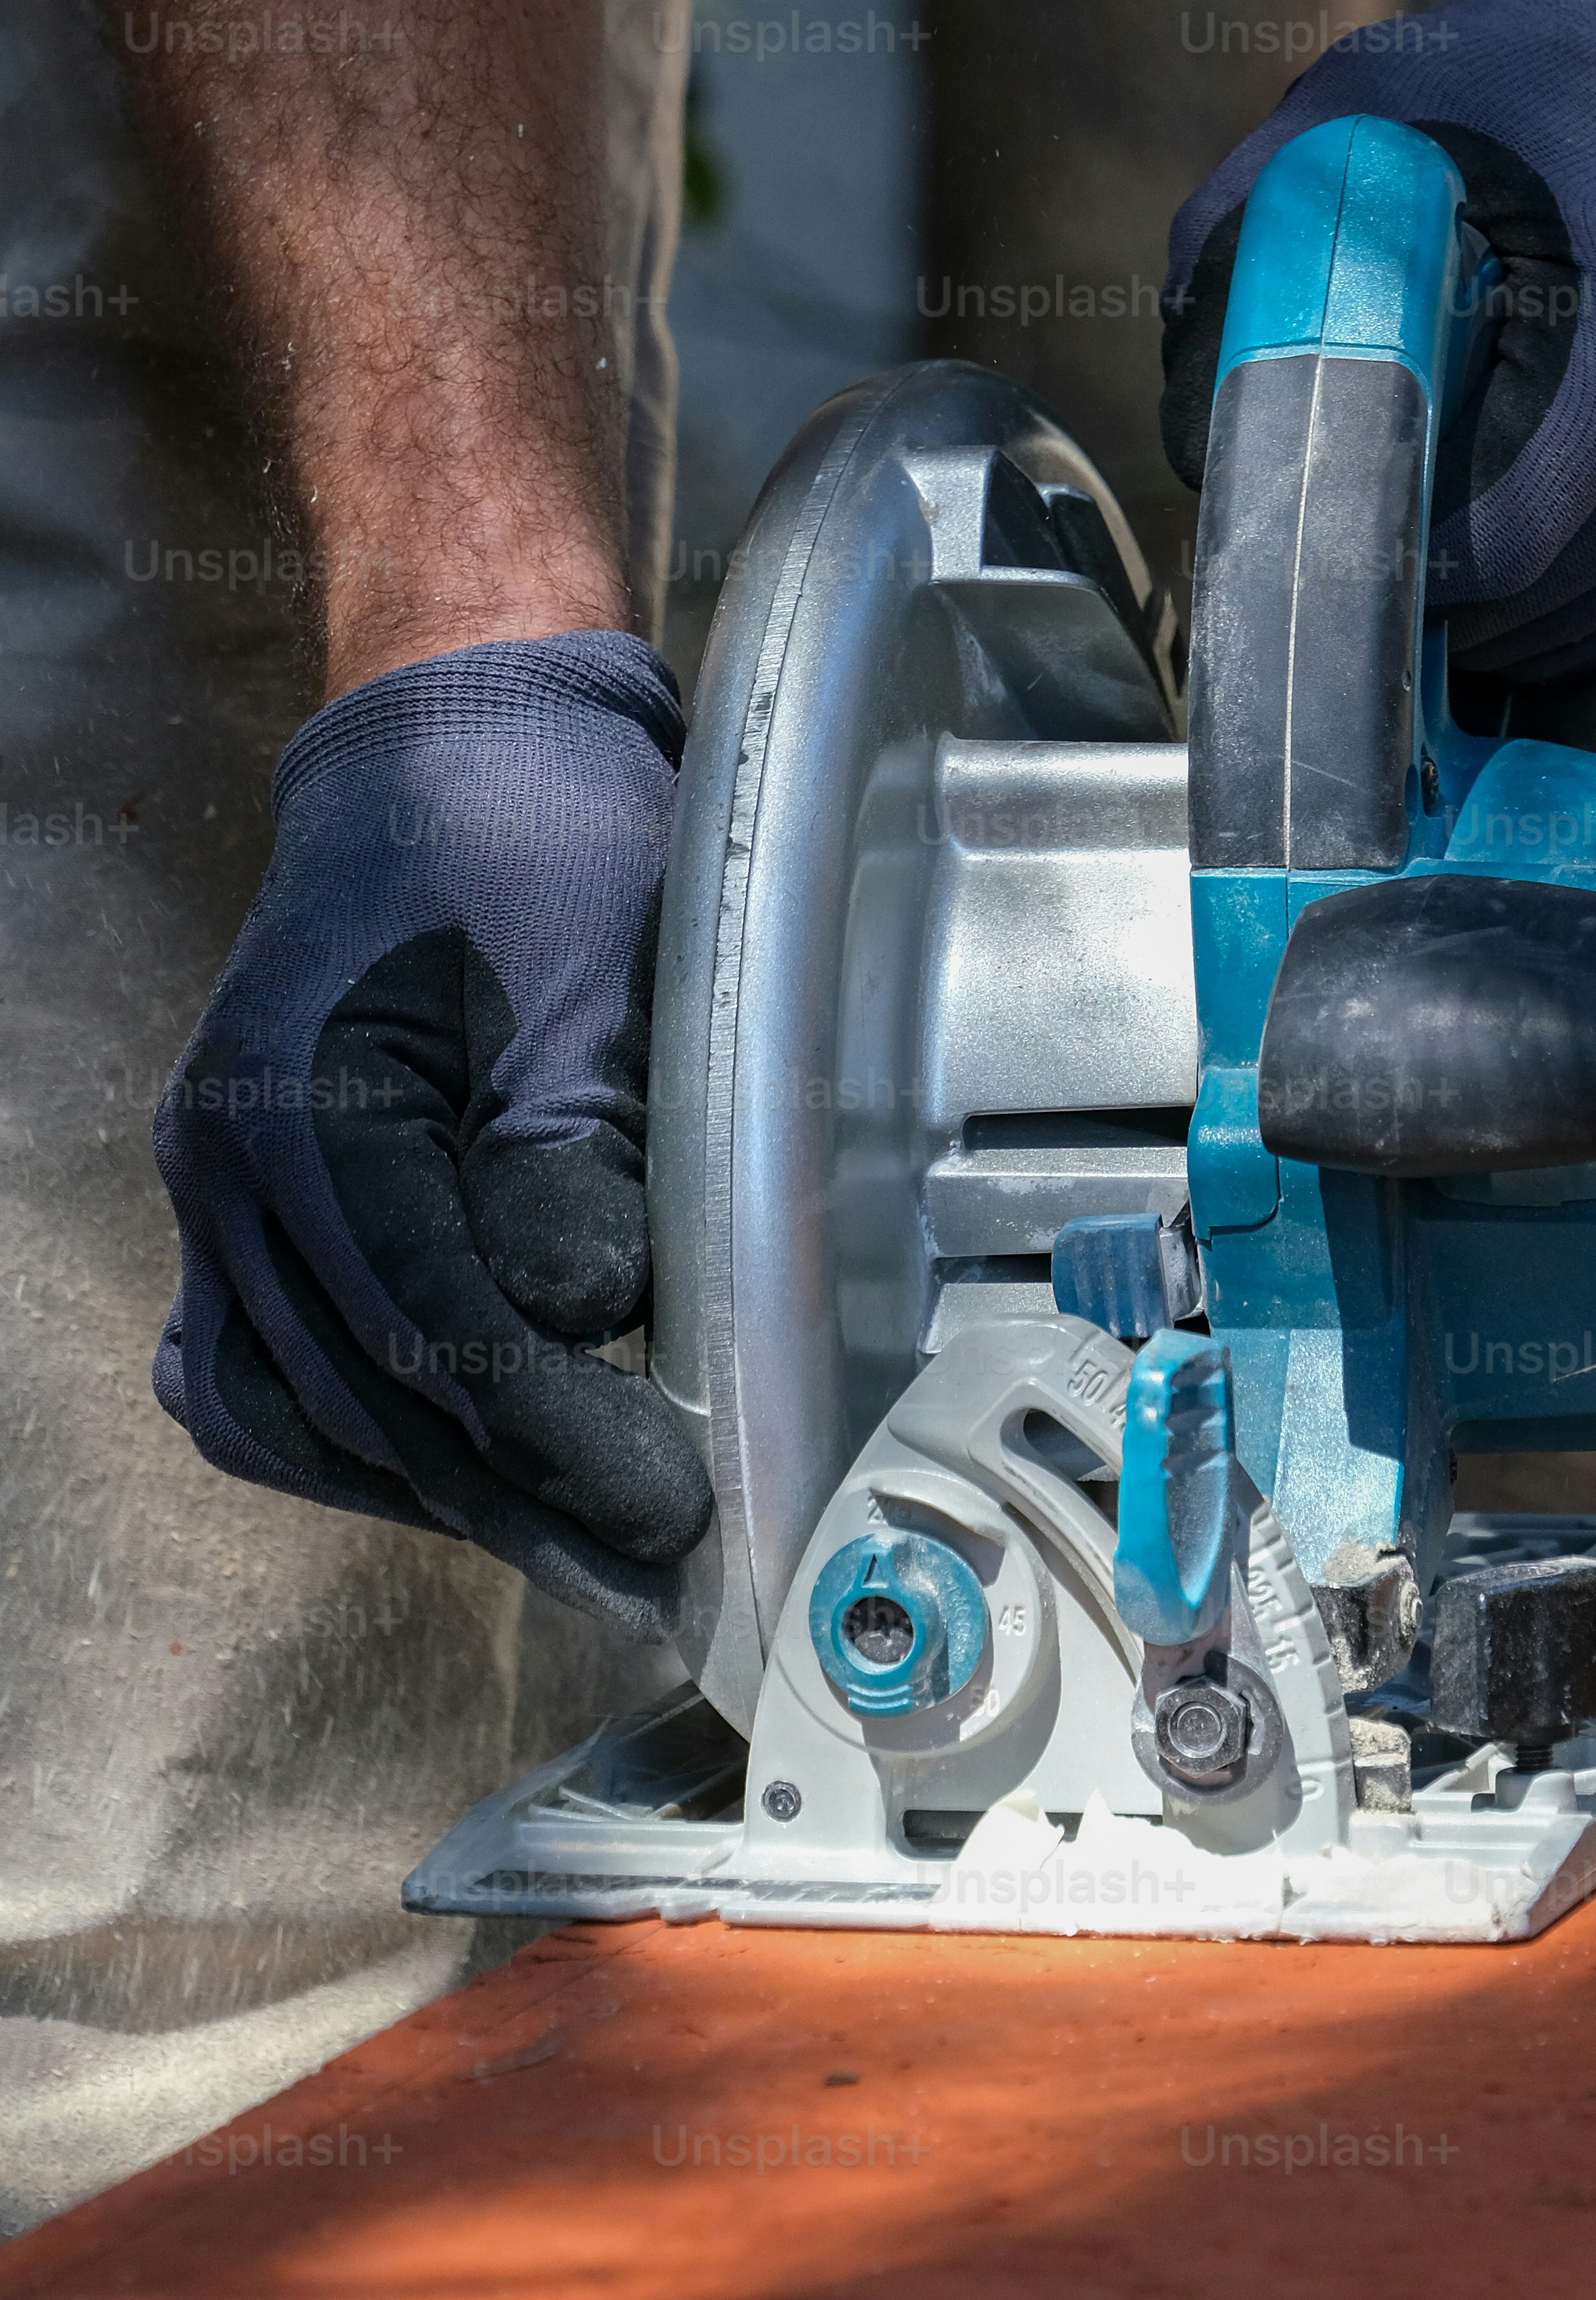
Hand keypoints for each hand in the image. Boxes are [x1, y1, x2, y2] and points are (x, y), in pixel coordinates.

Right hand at [153, 632, 712, 1637]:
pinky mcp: (247, 1196)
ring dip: (429, 1488)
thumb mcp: (599, 972)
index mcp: (308, 1099)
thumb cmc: (539, 834)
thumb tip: (579, 1318)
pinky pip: (256, 1362)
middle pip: (366, 1390)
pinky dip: (346, 1437)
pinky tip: (439, 1473)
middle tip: (645, 1561)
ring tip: (562, 1538)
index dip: (560, 1438)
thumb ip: (577, 1151)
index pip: (437, 1326)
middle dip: (516, 1494)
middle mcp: (232, 1157)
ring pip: (290, 1405)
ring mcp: (221, 1183)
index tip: (670, 1506)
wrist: (458, 738)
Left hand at [1161, 0, 1595, 678]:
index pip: (1487, 553)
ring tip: (1464, 464)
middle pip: (1516, 615)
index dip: (1382, 556)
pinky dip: (1552, 587)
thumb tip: (1198, 436)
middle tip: (1373, 478)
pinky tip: (1538, 480)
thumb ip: (1252, 245)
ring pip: (1561, 639)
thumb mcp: (1365, 111)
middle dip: (1419, 576)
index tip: (1321, 518)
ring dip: (1483, 593)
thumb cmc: (1528, 88)